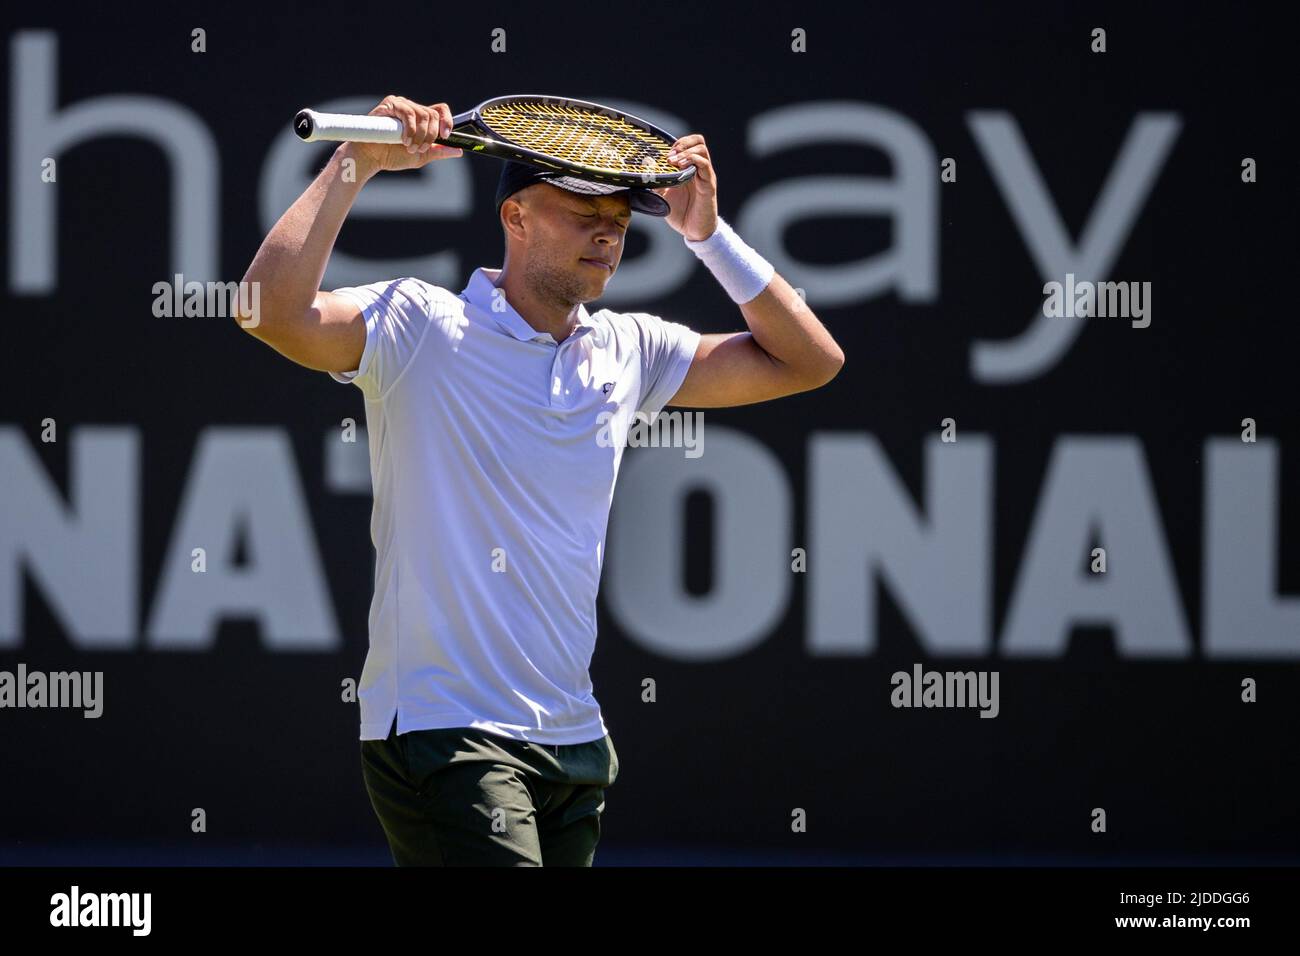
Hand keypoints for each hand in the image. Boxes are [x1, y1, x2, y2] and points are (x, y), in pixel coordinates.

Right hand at [342, 96, 462, 178]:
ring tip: (409, 147)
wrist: (371, 158)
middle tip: (419, 148)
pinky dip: (410, 130)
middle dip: (431, 135)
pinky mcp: (391, 104)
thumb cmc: (392, 156)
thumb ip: (439, 152)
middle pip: (434, 114)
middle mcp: (412, 109)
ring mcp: (402, 105)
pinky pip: (409, 114)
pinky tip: (403, 140)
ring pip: (424, 115)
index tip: (446, 135)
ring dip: (420, 136)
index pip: (440, 111)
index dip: (447, 121)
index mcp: (421, 119)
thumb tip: (459, 151)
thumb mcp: (421, 156)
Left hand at [654, 134, 717, 241]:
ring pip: (702, 150)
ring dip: (685, 152)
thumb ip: (655, 182)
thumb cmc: (680, 213)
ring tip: (673, 162)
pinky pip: (705, 165)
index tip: (664, 153)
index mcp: (689, 168)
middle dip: (683, 143)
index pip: (688, 144)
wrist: (693, 231)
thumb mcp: (662, 195)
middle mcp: (699, 169)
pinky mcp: (709, 185)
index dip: (677, 143)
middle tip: (670, 155)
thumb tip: (642, 172)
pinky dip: (692, 161)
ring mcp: (705, 175)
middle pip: (698, 141)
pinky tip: (681, 167)